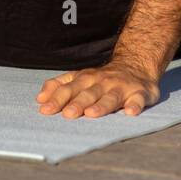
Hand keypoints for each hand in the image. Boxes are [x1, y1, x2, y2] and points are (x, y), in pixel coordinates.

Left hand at [34, 59, 160, 118]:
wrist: (136, 65)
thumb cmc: (102, 78)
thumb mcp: (80, 78)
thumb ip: (59, 86)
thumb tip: (40, 99)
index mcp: (86, 79)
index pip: (69, 88)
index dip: (57, 99)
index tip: (45, 110)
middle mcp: (103, 82)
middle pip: (89, 93)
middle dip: (78, 103)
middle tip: (67, 114)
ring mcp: (122, 87)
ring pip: (111, 97)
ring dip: (102, 105)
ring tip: (92, 114)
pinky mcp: (140, 93)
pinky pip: (138, 99)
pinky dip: (135, 105)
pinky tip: (130, 112)